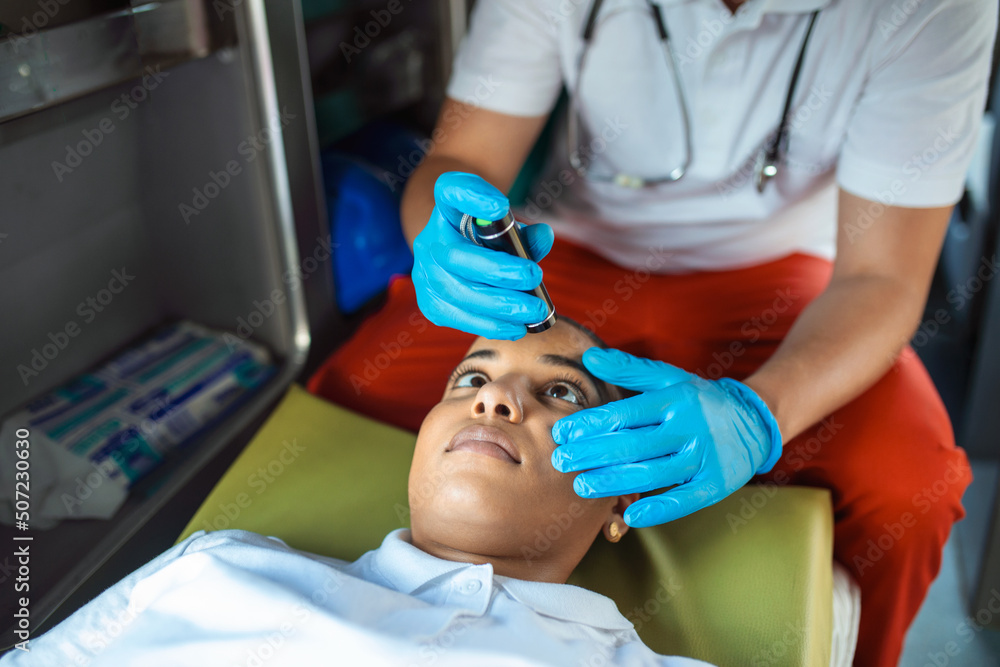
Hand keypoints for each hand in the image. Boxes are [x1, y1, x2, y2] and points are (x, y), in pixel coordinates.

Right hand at [412, 172, 554, 339]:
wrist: (456, 255)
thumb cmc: (486, 240)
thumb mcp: (506, 230)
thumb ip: (525, 235)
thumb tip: (544, 238)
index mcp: (447, 209)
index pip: (451, 191)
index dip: (472, 196)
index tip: (501, 206)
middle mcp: (428, 239)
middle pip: (455, 255)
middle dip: (498, 271)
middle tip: (535, 276)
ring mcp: (424, 273)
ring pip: (457, 292)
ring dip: (500, 305)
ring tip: (534, 310)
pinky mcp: (429, 302)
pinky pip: (458, 317)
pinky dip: (490, 324)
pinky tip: (516, 327)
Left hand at [550, 348, 782, 526]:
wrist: (754, 420)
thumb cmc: (699, 399)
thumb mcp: (669, 378)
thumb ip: (629, 370)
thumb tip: (590, 358)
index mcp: (674, 400)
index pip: (626, 414)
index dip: (591, 424)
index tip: (562, 433)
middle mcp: (689, 428)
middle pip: (633, 445)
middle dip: (592, 454)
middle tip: (561, 461)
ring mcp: (704, 457)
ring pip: (652, 473)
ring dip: (614, 482)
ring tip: (581, 486)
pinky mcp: (716, 484)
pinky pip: (684, 500)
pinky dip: (658, 510)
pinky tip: (630, 516)